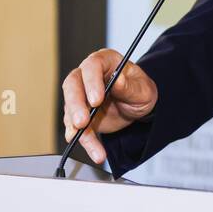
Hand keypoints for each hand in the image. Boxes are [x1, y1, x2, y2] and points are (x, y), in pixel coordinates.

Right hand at [61, 48, 158, 164]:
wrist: (137, 108)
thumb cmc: (139, 90)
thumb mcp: (142, 89)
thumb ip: (129, 86)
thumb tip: (117, 81)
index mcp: (105, 61)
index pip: (92, 66)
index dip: (91, 82)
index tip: (96, 100)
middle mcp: (88, 76)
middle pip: (72, 85)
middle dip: (76, 105)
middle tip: (82, 122)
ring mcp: (80, 95)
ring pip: (70, 109)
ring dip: (77, 128)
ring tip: (92, 143)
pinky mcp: (79, 115)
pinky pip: (76, 128)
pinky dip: (84, 140)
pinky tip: (93, 149)